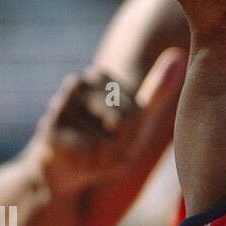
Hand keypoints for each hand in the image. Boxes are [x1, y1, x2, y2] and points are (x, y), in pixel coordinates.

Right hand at [33, 48, 185, 200]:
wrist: (66, 171)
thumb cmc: (109, 141)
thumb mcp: (139, 118)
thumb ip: (157, 90)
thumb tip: (178, 54)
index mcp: (99, 75)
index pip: (136, 110)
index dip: (134, 132)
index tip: (120, 135)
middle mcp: (76, 83)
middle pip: (123, 120)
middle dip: (122, 145)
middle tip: (107, 149)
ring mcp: (58, 105)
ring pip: (103, 140)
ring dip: (104, 158)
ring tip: (92, 155)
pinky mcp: (47, 130)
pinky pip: (85, 151)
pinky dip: (88, 164)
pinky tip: (78, 161)